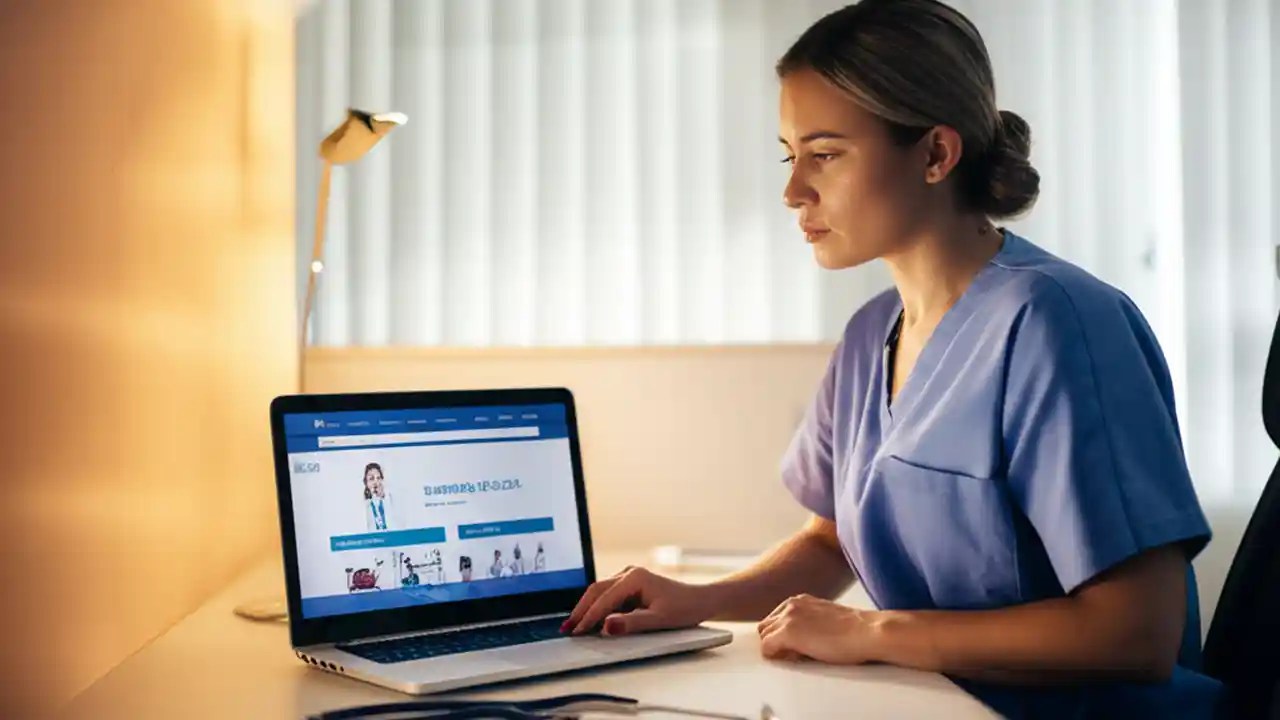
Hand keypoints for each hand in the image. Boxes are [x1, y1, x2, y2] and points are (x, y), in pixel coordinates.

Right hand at [563, 566, 713, 636]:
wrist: (700, 600)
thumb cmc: (684, 608)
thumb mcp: (659, 620)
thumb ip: (632, 624)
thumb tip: (606, 626)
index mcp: (634, 577)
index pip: (604, 599)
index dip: (589, 617)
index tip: (577, 632)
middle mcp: (629, 573)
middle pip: (596, 590)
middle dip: (581, 610)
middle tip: (567, 629)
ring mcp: (629, 577)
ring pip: (600, 591)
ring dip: (587, 608)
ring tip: (574, 626)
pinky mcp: (629, 585)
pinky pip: (608, 595)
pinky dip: (597, 607)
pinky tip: (590, 620)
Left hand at [757, 594, 878, 663]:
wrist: (868, 632)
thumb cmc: (857, 631)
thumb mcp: (827, 620)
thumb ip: (810, 624)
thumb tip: (801, 641)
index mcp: (801, 600)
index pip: (775, 619)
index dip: (781, 636)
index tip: (793, 648)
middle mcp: (791, 604)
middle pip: (766, 626)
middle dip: (774, 641)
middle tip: (793, 655)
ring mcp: (788, 617)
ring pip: (765, 636)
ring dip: (776, 649)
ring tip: (797, 659)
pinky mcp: (788, 632)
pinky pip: (767, 648)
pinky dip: (776, 657)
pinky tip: (795, 661)